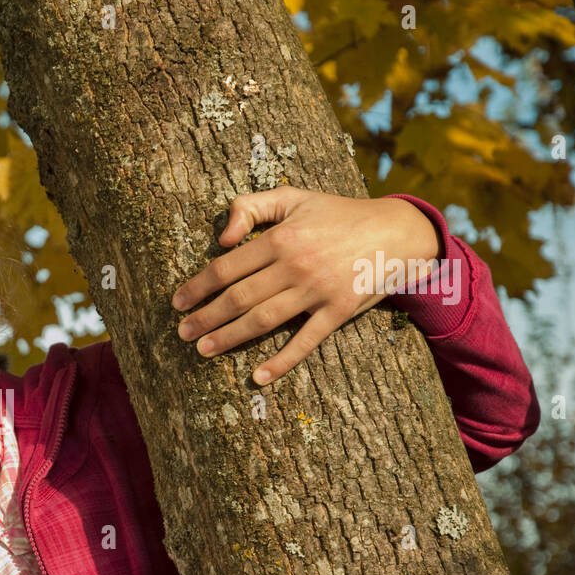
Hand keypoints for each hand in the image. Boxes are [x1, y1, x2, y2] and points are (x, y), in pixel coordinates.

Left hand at [170, 187, 440, 384]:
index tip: (177, 302)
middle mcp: (296, 265)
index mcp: (281, 238)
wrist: (397, 231)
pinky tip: (257, 377)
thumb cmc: (337, 214)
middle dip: (206, 317)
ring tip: (202, 351)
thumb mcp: (294, 197)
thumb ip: (251, 207)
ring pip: (263, 319)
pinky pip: (306, 341)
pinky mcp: (338, 311)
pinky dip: (282, 361)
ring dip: (230, 337)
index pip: (226, 267)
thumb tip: (221, 238)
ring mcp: (317, 291)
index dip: (198, 286)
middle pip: (239, 297)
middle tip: (182, 333)